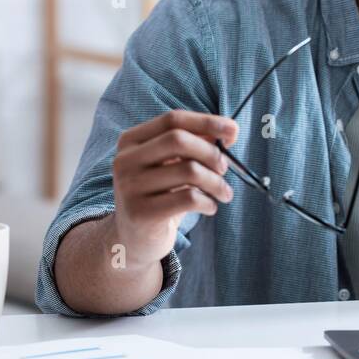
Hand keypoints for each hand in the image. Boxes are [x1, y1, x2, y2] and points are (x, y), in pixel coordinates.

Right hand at [109, 110, 238, 267]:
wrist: (133, 240)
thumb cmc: (161, 196)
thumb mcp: (173, 166)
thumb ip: (195, 144)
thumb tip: (229, 130)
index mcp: (131, 141)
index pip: (172, 119)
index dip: (206, 121)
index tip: (233, 130)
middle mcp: (125, 160)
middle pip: (178, 140)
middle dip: (211, 152)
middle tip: (225, 168)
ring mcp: (129, 187)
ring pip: (188, 170)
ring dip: (216, 181)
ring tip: (224, 192)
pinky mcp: (141, 213)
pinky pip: (188, 198)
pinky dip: (209, 202)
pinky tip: (210, 208)